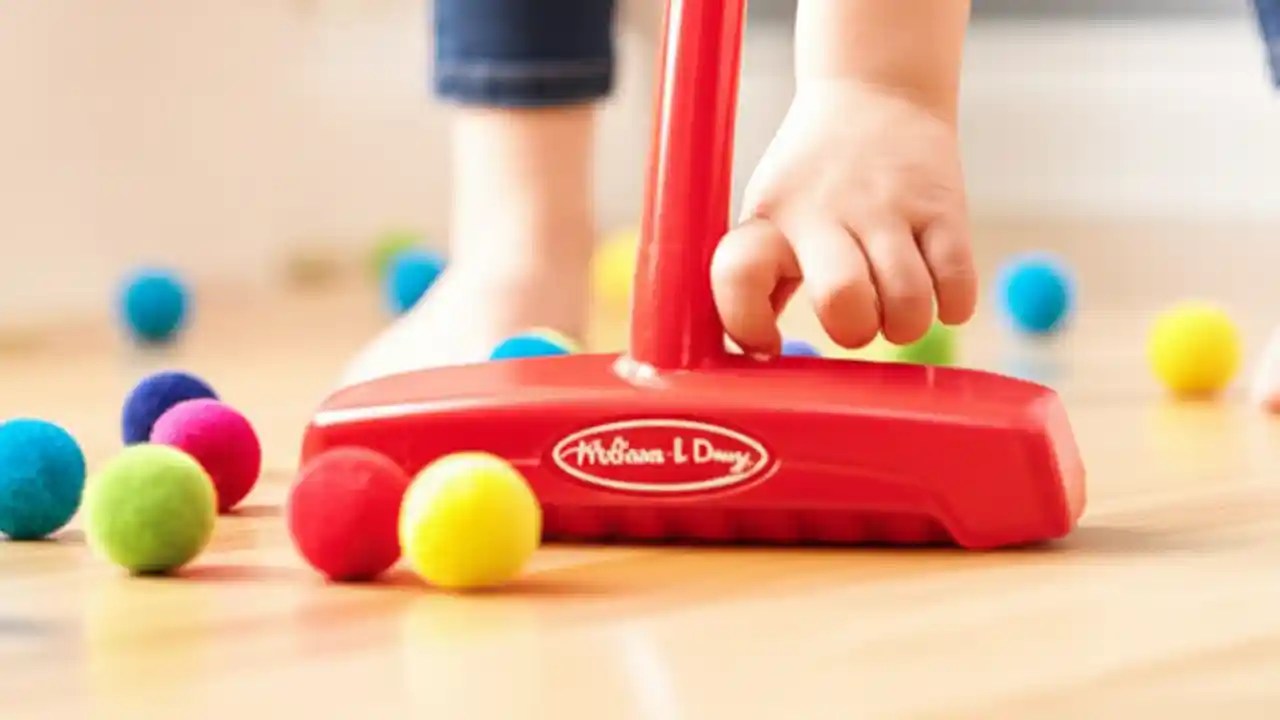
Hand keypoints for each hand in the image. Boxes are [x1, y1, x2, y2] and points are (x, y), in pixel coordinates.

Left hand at [711, 80, 976, 354]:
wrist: (875, 91)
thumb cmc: (811, 180)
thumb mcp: (770, 215)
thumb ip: (762, 284)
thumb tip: (752, 361)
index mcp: (772, 219)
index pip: (738, 276)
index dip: (747, 326)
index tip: (767, 345)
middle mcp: (826, 211)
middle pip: (841, 299)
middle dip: (854, 331)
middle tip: (858, 321)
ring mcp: (889, 207)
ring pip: (908, 302)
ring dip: (905, 325)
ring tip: (897, 308)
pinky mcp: (943, 206)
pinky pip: (957, 283)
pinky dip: (951, 305)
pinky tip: (937, 293)